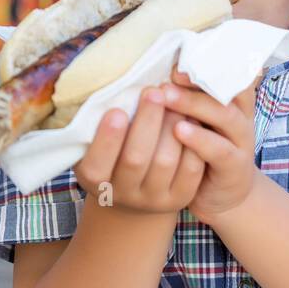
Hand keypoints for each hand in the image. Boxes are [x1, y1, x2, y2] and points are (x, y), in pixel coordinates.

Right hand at [73, 87, 205, 214]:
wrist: (137, 190)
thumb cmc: (114, 153)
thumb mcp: (97, 143)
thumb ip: (101, 124)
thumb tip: (116, 88)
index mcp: (95, 182)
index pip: (97, 165)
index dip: (107, 139)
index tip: (116, 110)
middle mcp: (123, 194)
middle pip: (136, 159)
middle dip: (146, 122)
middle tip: (153, 91)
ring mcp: (154, 199)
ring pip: (166, 162)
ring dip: (172, 125)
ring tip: (174, 98)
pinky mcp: (180, 197)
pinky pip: (191, 168)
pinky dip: (193, 140)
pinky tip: (191, 116)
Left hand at [161, 72, 261, 225]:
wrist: (220, 195)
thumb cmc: (202, 151)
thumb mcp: (199, 121)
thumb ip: (186, 99)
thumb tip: (154, 72)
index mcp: (232, 101)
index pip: (229, 71)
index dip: (207, 62)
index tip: (178, 57)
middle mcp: (241, 116)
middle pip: (226, 89)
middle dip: (196, 80)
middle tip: (167, 75)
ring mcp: (241, 141)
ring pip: (225, 115)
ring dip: (194, 104)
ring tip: (166, 97)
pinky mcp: (236, 165)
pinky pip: (220, 150)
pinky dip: (199, 139)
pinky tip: (179, 131)